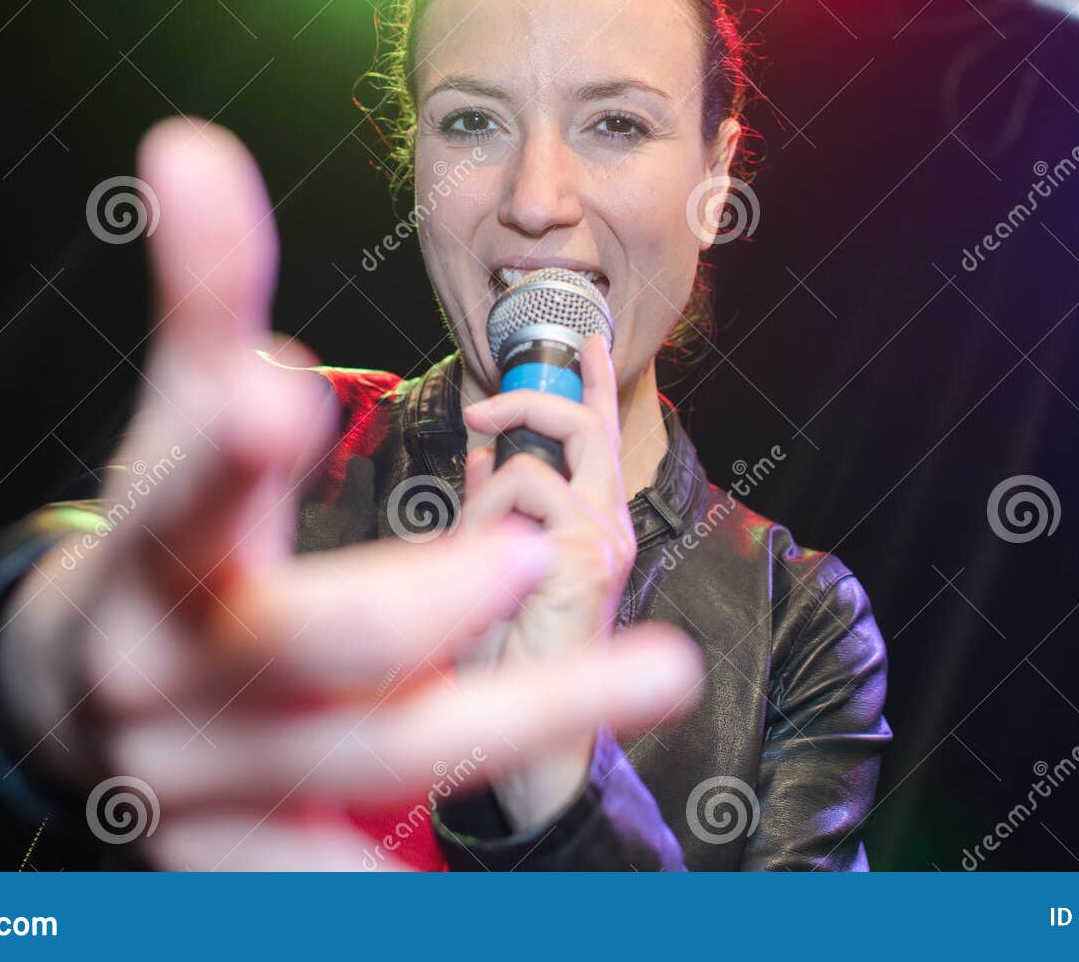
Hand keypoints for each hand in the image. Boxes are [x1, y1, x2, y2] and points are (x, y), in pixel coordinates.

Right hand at [0, 119, 701, 868]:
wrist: (86, 679)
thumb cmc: (166, 523)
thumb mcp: (183, 408)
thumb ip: (209, 293)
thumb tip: (193, 145)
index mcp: (158, 545)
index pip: (184, 491)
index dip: (225, 447)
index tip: (277, 388)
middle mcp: (168, 667)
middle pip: (314, 647)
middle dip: (424, 603)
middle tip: (534, 547)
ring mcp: (202, 771)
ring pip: (379, 759)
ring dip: (521, 717)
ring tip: (659, 667)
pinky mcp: (235, 847)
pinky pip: (334, 873)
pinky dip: (413, 876)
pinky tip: (500, 875)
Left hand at [454, 334, 639, 828]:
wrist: (524, 741)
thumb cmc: (505, 657)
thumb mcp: (490, 564)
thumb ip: (495, 503)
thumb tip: (485, 448)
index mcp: (594, 521)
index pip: (601, 431)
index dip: (595, 380)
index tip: (587, 338)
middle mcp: (611, 524)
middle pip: (588, 422)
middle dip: (534, 396)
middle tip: (483, 404)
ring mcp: (605, 541)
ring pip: (540, 460)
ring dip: (485, 493)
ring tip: (467, 544)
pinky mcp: (586, 558)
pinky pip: (522, 495)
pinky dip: (482, 517)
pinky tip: (476, 566)